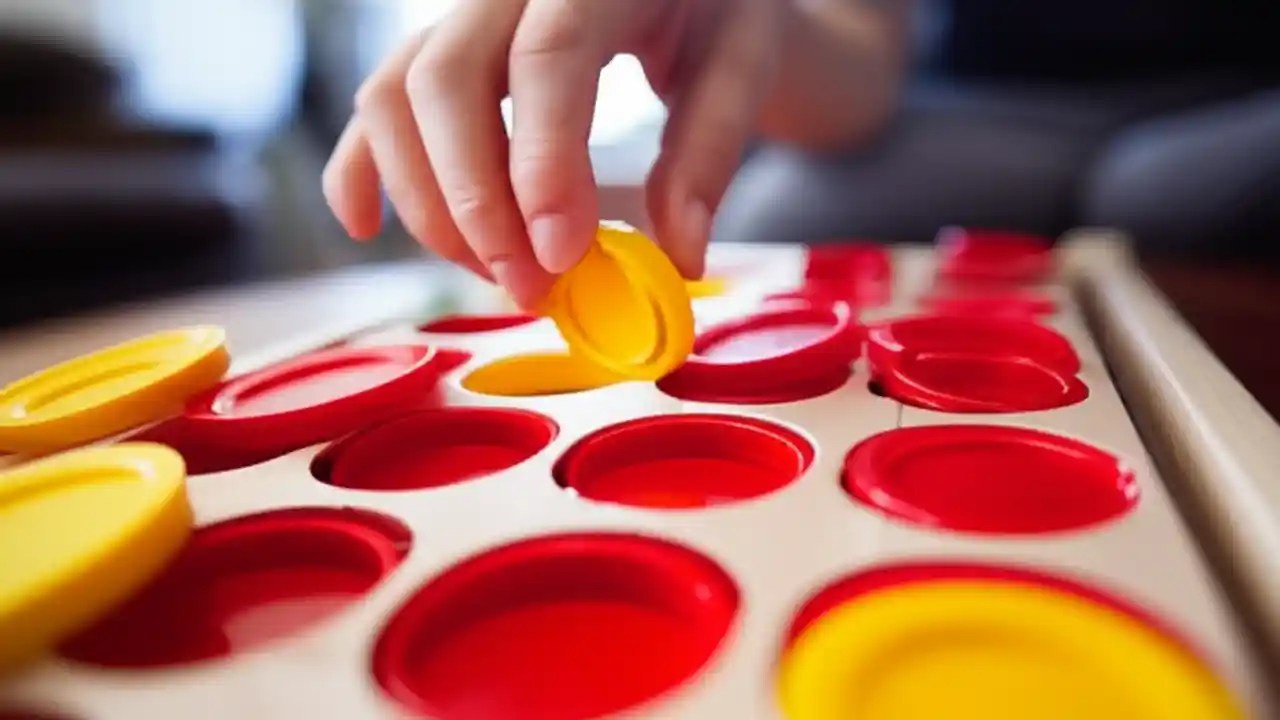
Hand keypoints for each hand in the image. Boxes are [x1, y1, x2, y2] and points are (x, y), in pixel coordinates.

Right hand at [322, 0, 782, 308]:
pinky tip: (368, 227)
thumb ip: (709, 152)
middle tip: (531, 287)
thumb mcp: (742, 64)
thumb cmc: (714, 16)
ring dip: (428, 204)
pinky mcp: (434, 48)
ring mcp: (459, 13)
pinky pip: (372, 104)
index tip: (561, 255)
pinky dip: (359, 171)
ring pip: (393, 97)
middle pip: (445, 80)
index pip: (548, 55)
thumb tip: (680, 256)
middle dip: (474, 203)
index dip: (543, 161)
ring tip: (498, 273)